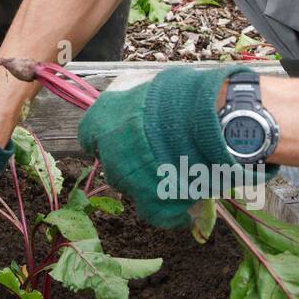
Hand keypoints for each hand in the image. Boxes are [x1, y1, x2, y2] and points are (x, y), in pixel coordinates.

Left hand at [77, 64, 254, 227]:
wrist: (208, 117)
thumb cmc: (181, 94)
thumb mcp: (148, 85)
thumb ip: (137, 103)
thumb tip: (144, 107)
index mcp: (100, 121)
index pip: (91, 136)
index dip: (111, 137)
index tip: (129, 136)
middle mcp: (107, 153)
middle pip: (113, 165)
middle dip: (131, 162)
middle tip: (159, 154)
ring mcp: (127, 181)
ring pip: (133, 189)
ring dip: (149, 184)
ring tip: (179, 173)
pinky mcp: (151, 205)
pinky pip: (158, 213)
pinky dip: (171, 211)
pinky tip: (188, 203)